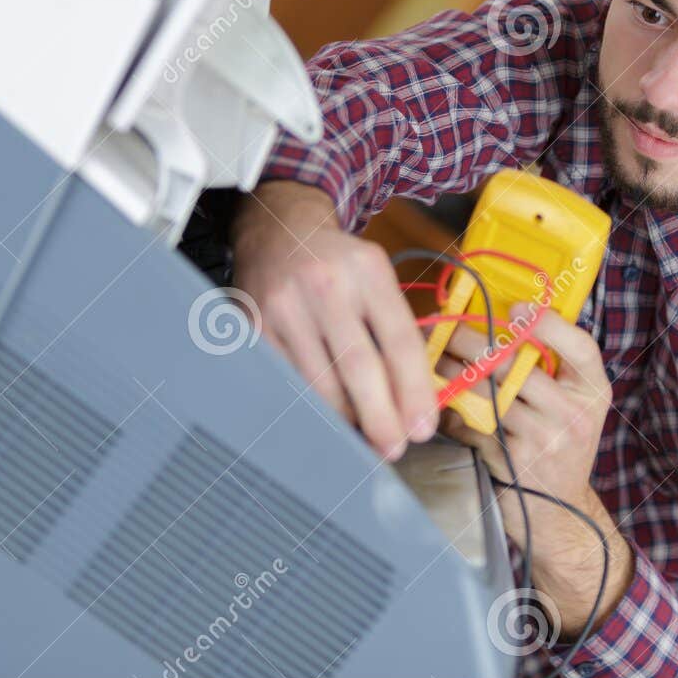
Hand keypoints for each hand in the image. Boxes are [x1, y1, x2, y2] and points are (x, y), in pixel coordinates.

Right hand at [232, 181, 436, 459]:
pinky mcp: (255, 327)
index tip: (422, 428)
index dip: (414, 392)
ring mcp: (286, 307)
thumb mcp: (376, 279)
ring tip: (360, 434)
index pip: (399, 341)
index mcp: (368, 271)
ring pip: (319, 383)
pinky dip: (308, 407)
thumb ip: (395, 331)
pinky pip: (287, 382)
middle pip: (359, 368)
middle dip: (381, 418)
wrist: (278, 231)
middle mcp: (326, 286)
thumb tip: (415, 400)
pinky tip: (324, 416)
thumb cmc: (336, 264)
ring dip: (345, 419)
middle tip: (393, 446)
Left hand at [438, 302, 632, 628]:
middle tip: (447, 329)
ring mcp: (545, 440)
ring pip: (489, 394)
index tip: (516, 306)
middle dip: (474, 342)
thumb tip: (506, 319)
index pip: (580, 347)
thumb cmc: (561, 447)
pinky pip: (476, 426)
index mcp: (594, 391)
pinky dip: (456, 414)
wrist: (561, 515)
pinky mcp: (514, 461)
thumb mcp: (574, 405)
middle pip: (518, 365)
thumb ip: (553, 367)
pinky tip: (443, 404)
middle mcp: (575, 414)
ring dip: (455, 375)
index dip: (548, 323)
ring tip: (435, 361)